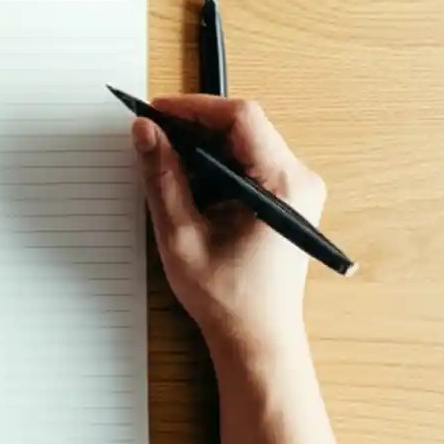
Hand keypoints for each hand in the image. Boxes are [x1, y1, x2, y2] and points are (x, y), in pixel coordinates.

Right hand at [131, 96, 326, 361]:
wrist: (257, 336)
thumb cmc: (228, 297)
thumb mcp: (181, 234)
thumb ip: (162, 177)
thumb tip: (145, 132)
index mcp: (282, 185)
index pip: (241, 117)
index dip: (193, 107)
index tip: (155, 112)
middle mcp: (298, 179)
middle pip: (242, 125)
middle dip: (193, 126)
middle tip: (151, 136)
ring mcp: (295, 187)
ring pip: (243, 141)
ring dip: (201, 146)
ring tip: (165, 164)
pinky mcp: (285, 197)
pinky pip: (247, 161)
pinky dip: (214, 163)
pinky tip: (187, 183)